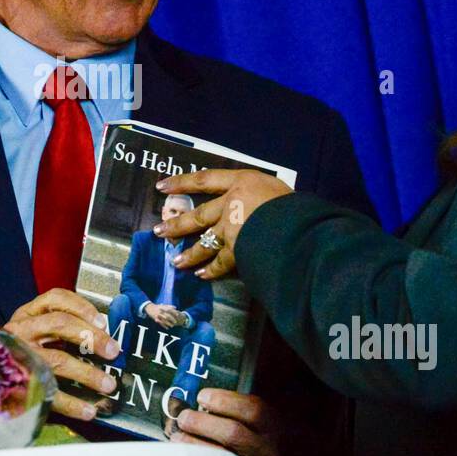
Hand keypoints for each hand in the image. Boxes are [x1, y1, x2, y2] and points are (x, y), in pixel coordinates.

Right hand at [3, 288, 120, 420]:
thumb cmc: (19, 352)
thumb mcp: (34, 332)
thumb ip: (61, 328)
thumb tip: (103, 336)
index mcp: (27, 314)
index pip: (56, 299)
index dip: (82, 307)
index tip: (103, 322)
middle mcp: (20, 331)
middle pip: (60, 324)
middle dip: (92, 337)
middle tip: (113, 352)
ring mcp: (19, 357)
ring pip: (58, 359)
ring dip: (88, 373)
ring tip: (108, 384)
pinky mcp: (19, 385)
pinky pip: (49, 393)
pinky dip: (73, 404)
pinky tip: (89, 411)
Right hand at [144, 303, 184, 328]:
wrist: (149, 307)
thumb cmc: (157, 306)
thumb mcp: (163, 305)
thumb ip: (169, 306)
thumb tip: (175, 307)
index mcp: (163, 308)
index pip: (169, 310)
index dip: (174, 312)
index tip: (178, 314)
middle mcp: (160, 312)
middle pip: (167, 316)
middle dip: (172, 319)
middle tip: (176, 322)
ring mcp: (158, 316)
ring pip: (164, 320)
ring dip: (168, 323)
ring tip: (172, 326)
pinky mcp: (156, 319)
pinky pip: (160, 323)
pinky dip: (164, 326)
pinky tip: (167, 328)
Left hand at [155, 169, 292, 279]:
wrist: (297, 223)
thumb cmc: (294, 201)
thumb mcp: (275, 187)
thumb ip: (259, 194)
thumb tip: (256, 202)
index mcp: (241, 182)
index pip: (204, 179)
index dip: (181, 182)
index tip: (162, 186)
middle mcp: (230, 204)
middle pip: (198, 215)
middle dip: (177, 225)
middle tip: (159, 231)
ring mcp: (232, 228)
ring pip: (204, 242)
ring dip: (189, 254)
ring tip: (176, 262)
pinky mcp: (237, 250)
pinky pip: (221, 262)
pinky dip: (212, 270)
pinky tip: (202, 275)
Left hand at [171, 389, 280, 455]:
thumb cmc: (245, 437)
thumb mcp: (247, 418)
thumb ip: (228, 407)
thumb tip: (194, 397)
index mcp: (270, 424)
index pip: (253, 409)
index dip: (224, 401)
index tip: (202, 396)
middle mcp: (267, 449)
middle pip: (233, 433)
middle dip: (202, 422)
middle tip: (183, 417)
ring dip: (193, 443)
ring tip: (178, 435)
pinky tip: (182, 454)